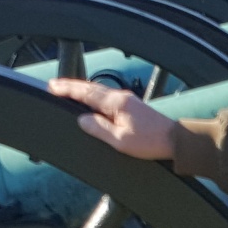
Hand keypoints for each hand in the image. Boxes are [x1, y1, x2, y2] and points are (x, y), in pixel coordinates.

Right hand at [48, 77, 176, 160]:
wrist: (175, 140)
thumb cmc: (150, 142)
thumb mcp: (120, 140)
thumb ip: (99, 129)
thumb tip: (82, 119)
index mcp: (116, 103)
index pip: (86, 93)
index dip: (68, 89)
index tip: (52, 86)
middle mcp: (121, 97)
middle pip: (91, 89)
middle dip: (72, 87)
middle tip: (54, 85)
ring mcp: (127, 100)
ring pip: (99, 92)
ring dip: (83, 91)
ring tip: (67, 91)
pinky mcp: (132, 106)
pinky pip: (107, 98)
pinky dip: (94, 97)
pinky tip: (91, 102)